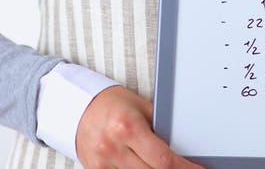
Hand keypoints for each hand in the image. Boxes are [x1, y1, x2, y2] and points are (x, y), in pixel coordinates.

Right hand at [76, 85, 203, 168]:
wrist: (79, 108)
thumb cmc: (112, 103)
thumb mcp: (139, 107)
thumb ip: (159, 126)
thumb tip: (184, 143)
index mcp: (128, 127)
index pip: (163, 159)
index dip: (185, 168)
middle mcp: (114, 148)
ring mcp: (103, 164)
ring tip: (168, 167)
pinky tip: (145, 167)